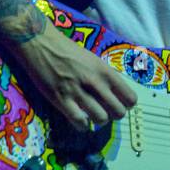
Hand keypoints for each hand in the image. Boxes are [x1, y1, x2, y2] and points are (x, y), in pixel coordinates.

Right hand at [8, 24, 136, 131]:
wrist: (41, 44)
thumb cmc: (67, 50)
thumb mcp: (93, 60)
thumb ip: (104, 76)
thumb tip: (114, 95)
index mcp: (105, 70)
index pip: (129, 97)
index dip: (127, 104)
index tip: (120, 104)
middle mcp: (95, 81)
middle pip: (118, 111)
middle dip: (114, 116)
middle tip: (107, 112)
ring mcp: (78, 91)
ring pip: (101, 118)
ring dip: (99, 121)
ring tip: (93, 117)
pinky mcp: (61, 99)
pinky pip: (78, 121)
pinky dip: (82, 126)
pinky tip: (80, 121)